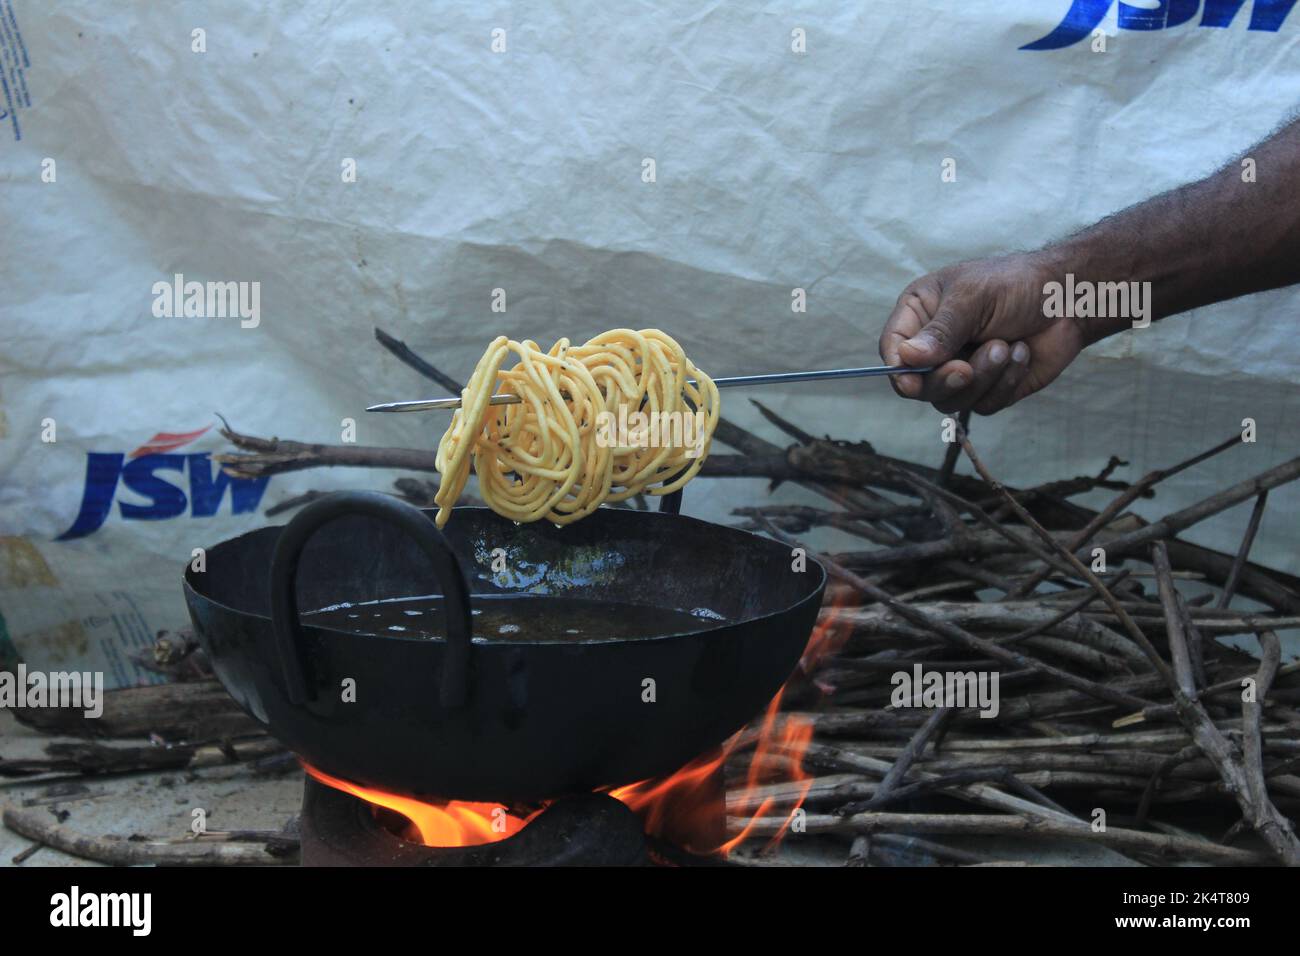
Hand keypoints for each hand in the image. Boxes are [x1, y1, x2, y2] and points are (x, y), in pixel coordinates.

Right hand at [878, 254, 1088, 414]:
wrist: (1070, 299)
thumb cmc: (1017, 285)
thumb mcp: (973, 298)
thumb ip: (940, 330)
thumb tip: (905, 358)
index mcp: (920, 314)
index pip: (893, 349)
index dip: (898, 370)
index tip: (912, 384)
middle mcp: (935, 345)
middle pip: (917, 385)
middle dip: (946, 379)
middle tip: (967, 368)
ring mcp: (961, 369)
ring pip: (951, 401)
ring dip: (983, 378)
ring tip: (1007, 346)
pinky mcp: (989, 388)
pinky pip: (983, 405)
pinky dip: (1005, 384)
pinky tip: (1021, 354)